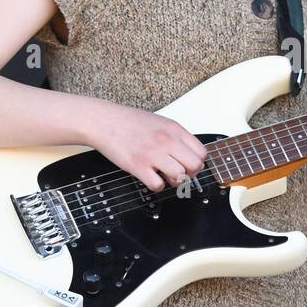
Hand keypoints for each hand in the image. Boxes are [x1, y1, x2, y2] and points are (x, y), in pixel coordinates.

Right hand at [85, 101, 207, 192]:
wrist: (104, 121)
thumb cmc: (130, 122)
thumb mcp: (160, 122)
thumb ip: (176, 137)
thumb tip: (189, 154)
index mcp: (174, 130)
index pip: (201, 153)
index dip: (198, 163)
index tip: (189, 165)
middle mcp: (166, 141)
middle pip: (195, 166)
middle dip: (189, 174)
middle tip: (178, 173)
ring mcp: (152, 154)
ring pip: (179, 177)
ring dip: (173, 181)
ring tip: (164, 175)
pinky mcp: (138, 166)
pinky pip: (158, 185)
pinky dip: (156, 185)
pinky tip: (150, 177)